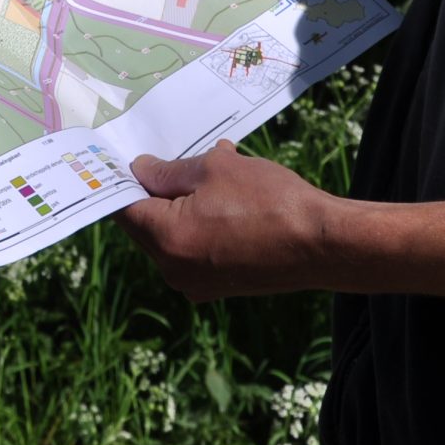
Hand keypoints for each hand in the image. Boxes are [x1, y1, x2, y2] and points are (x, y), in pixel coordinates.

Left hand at [117, 139, 340, 301]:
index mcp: (166, 240)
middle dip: (157, 189)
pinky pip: (194, 249)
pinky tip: (230, 196)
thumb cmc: (269, 200)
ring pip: (172, 235)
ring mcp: (197, 284)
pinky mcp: (218, 286)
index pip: (123, 208)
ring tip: (216, 168)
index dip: (122, 180)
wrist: (323, 245)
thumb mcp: (214, 169)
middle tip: (176, 157)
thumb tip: (139, 170)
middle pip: (145, 224)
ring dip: (184, 202)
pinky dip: (201, 222)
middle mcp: (174, 270)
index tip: (126, 157)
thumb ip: (168, 171)